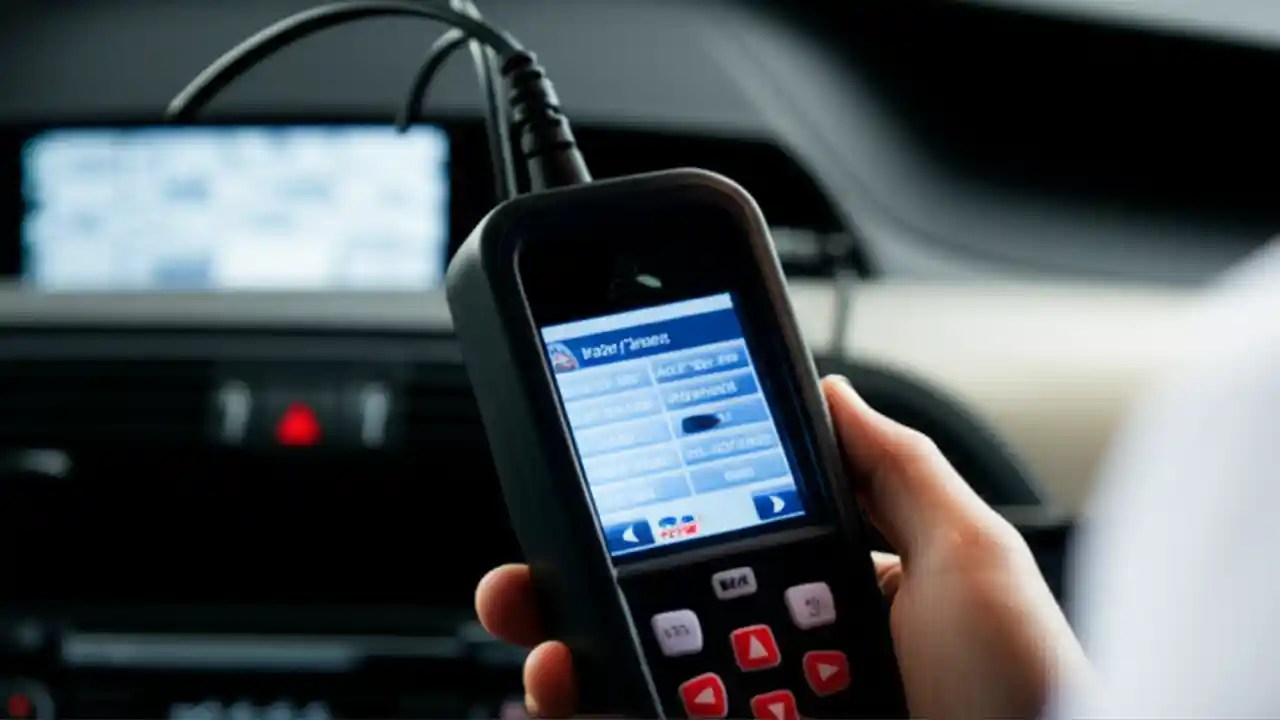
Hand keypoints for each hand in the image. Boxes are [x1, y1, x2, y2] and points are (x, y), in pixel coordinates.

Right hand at [476, 376, 1087, 717]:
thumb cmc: (1025, 692)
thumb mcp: (971, 553)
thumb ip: (896, 467)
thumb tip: (833, 390)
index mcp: (831, 596)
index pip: (714, 546)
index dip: (642, 522)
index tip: (586, 497)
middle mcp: (780, 660)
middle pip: (650, 617)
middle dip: (570, 590)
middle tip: (521, 579)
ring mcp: (752, 714)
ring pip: (630, 684)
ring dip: (563, 657)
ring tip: (540, 643)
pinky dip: (582, 713)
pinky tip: (558, 693)